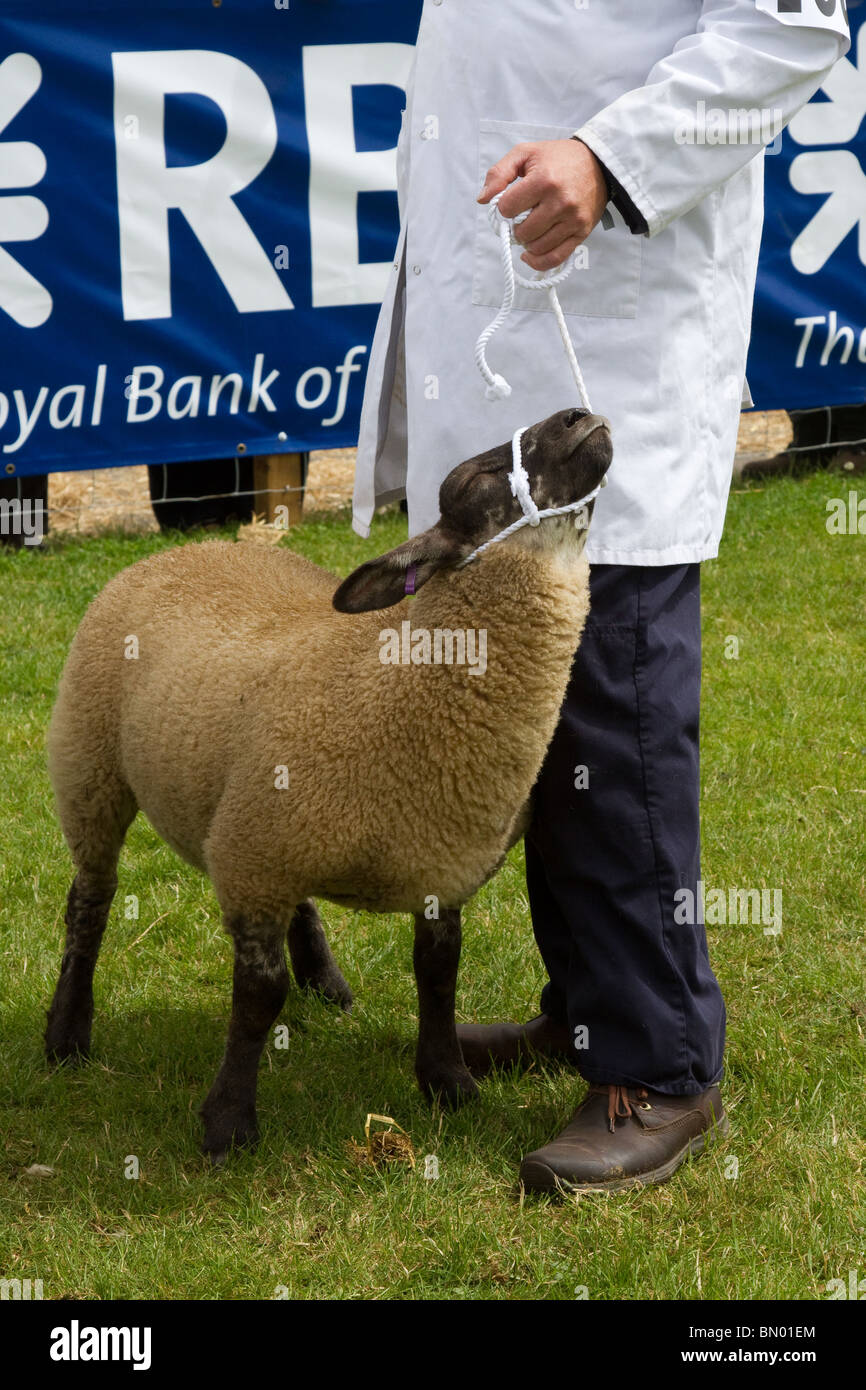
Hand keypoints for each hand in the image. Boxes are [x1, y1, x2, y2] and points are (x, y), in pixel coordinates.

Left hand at [477, 139, 608, 271]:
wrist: (598, 164)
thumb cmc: (557, 158)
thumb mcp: (526, 153)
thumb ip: (499, 173)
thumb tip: (483, 200)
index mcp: (544, 180)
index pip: (507, 209)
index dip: (503, 207)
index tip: (511, 201)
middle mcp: (560, 202)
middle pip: (522, 232)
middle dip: (515, 227)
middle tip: (521, 217)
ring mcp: (573, 220)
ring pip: (536, 247)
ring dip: (527, 242)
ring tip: (530, 229)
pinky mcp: (581, 232)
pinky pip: (555, 259)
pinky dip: (538, 261)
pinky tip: (530, 254)